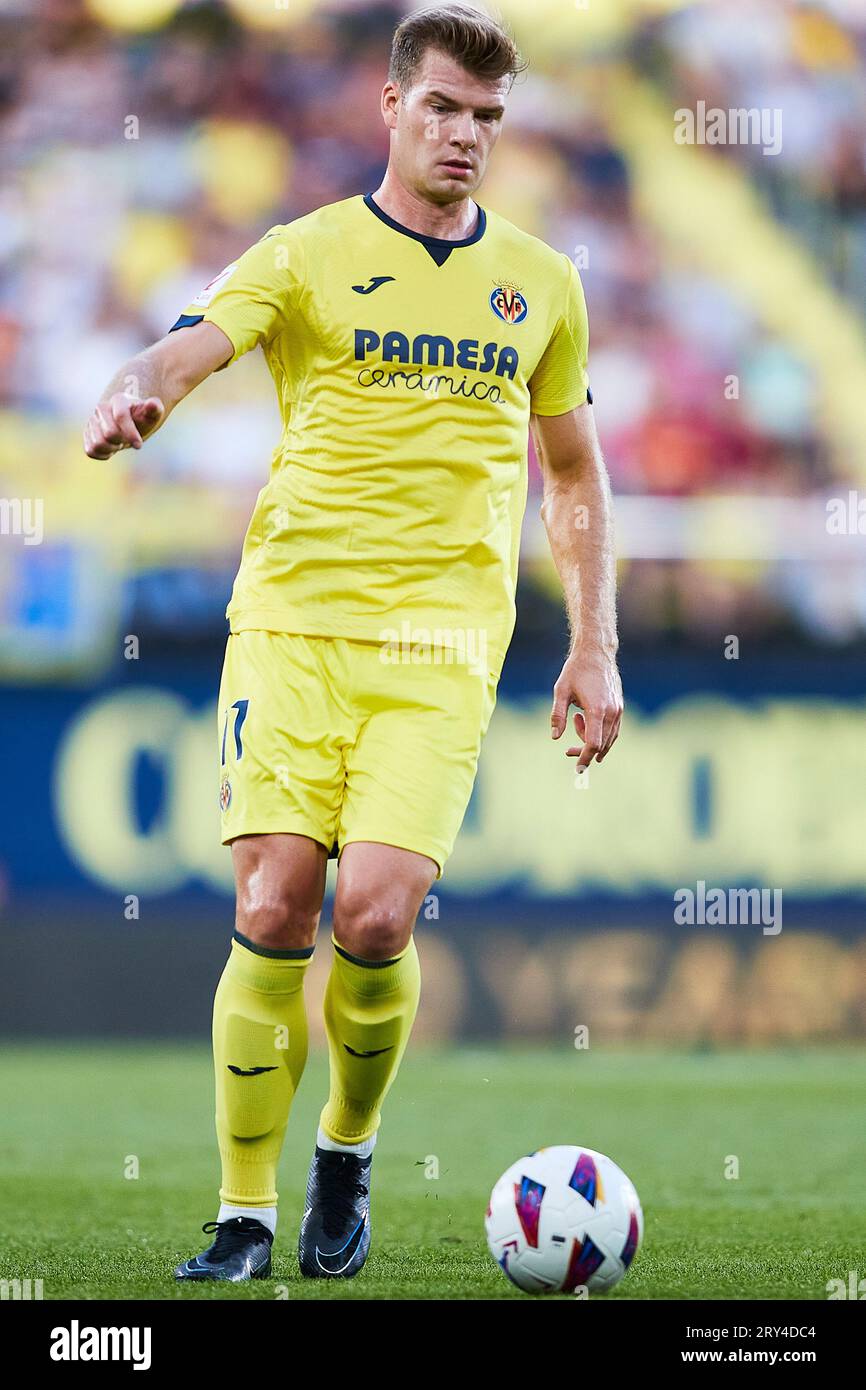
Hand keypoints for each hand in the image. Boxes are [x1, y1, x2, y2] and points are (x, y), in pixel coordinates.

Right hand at [83, 393, 163, 457]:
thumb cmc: (142, 419)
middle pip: (109, 433)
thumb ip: (155, 408)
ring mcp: (92, 420)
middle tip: (127, 440)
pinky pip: (91, 451)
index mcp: (119, 400)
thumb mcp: (153, 414)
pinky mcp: (87, 434)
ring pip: (98, 444)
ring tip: (119, 442)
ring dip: (112, 448)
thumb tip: (152, 404)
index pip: (121, 416)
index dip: (130, 433)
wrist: (129, 423)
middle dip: (122, 440)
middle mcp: (101, 407)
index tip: (139, 445)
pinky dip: (104, 453)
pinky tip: (111, 447)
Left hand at [551, 646, 622, 772]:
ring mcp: (618, 709)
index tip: (577, 768)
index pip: (593, 743)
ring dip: (593, 741)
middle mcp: (612, 712)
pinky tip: (587, 729)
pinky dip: (602, 736)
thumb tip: (555, 737)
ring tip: (576, 722)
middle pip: (601, 744)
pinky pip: (614, 730)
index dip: (585, 758)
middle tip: (567, 749)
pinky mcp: (620, 707)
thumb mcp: (561, 691)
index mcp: (597, 709)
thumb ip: (557, 715)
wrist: (596, 652)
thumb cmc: (576, 670)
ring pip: (609, 739)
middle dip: (585, 751)